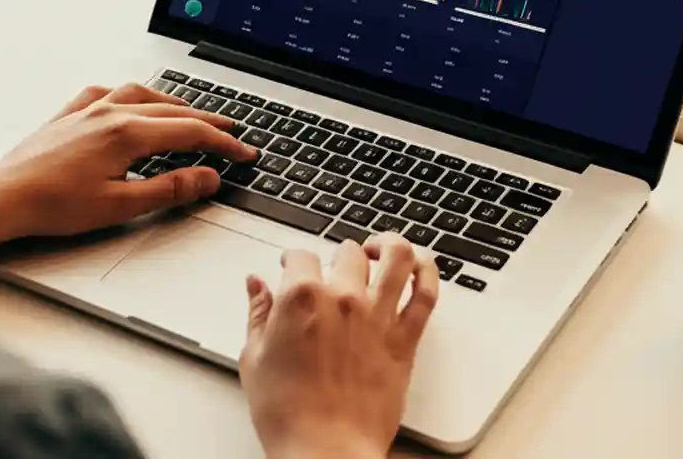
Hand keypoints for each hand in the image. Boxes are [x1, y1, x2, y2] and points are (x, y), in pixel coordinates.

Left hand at [0, 83, 256, 277]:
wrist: (4, 196)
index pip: (190, 133)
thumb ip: (170, 189)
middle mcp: (110, 112)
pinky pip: (107, 92)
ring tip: (190, 112)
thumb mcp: (121, 205)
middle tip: (231, 131)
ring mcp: (88, 109)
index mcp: (127, 133)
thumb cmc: (54, 205)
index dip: (222, 143)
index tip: (242, 153)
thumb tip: (207, 177)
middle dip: (207, 121)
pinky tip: (130, 100)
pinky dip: (129, 95)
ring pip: (142, 94)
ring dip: (173, 102)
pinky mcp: (68, 114)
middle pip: (173, 110)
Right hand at [240, 234, 439, 458]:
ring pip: (397, 257)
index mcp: (301, 298)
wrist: (325, 450)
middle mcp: (343, 298)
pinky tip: (421, 265)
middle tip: (334, 267)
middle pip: (347, 253)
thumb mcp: (254, 358)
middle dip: (338, 255)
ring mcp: (378, 316)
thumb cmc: (288, 414)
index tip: (291, 264)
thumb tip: (255, 286)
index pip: (300, 256)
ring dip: (389, 244)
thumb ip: (258, 314)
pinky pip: (425, 294)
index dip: (292, 258)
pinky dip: (427, 271)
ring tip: (382, 246)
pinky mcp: (404, 340)